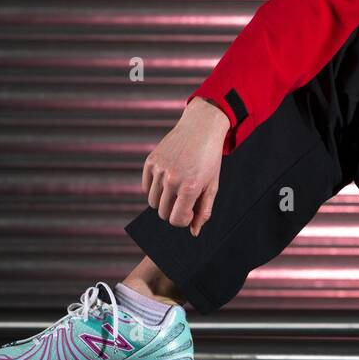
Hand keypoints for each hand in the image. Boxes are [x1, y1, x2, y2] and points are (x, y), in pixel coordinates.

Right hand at [141, 98, 230, 236]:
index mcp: (190, 187)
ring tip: (176, 188)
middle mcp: (172, 179)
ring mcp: (159, 169)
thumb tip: (193, 232)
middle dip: (173, 210)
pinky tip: (167, 179)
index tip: (189, 212)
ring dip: (163, 200)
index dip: (183, 220)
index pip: (176, 220)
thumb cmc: (209, 159)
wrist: (201, 128)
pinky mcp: (150, 161)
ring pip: (153, 202)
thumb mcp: (212, 185)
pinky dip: (154, 188)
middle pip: (163, 213)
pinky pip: (146, 187)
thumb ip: (203, 211)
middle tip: (184, 199)